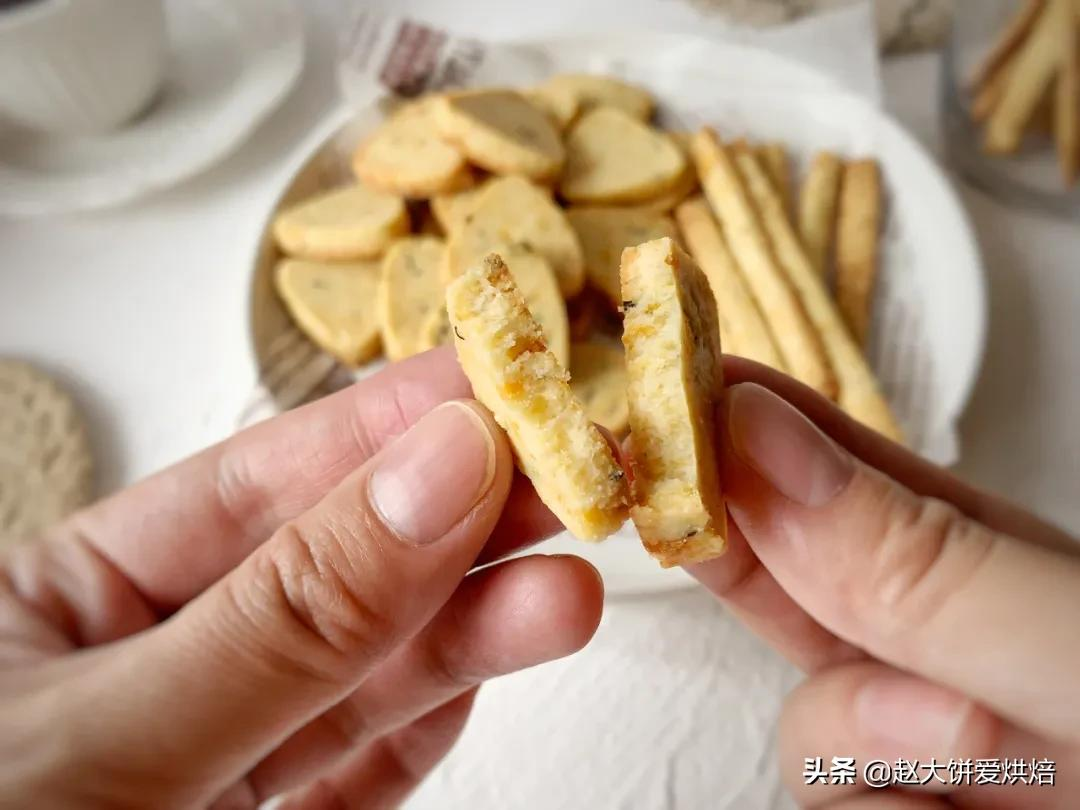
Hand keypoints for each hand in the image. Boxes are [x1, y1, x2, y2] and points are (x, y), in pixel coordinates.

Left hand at [0, 348, 597, 809]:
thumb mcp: (106, 736)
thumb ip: (283, 614)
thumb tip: (434, 474)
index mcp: (72, 599)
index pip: (252, 483)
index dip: (377, 427)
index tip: (489, 388)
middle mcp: (157, 665)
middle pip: (332, 565)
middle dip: (454, 515)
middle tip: (564, 473)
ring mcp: (221, 756)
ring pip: (368, 668)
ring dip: (475, 621)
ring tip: (570, 585)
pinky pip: (368, 763)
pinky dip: (437, 713)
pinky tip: (499, 649)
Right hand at [693, 358, 1079, 808]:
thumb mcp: (1073, 635)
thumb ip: (919, 557)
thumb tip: (755, 443)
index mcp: (967, 546)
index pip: (811, 451)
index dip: (724, 419)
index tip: (654, 405)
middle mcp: (926, 633)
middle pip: (771, 576)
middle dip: (732, 559)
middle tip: (690, 529)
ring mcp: (913, 739)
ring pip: (799, 723)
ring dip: (857, 739)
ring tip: (971, 745)